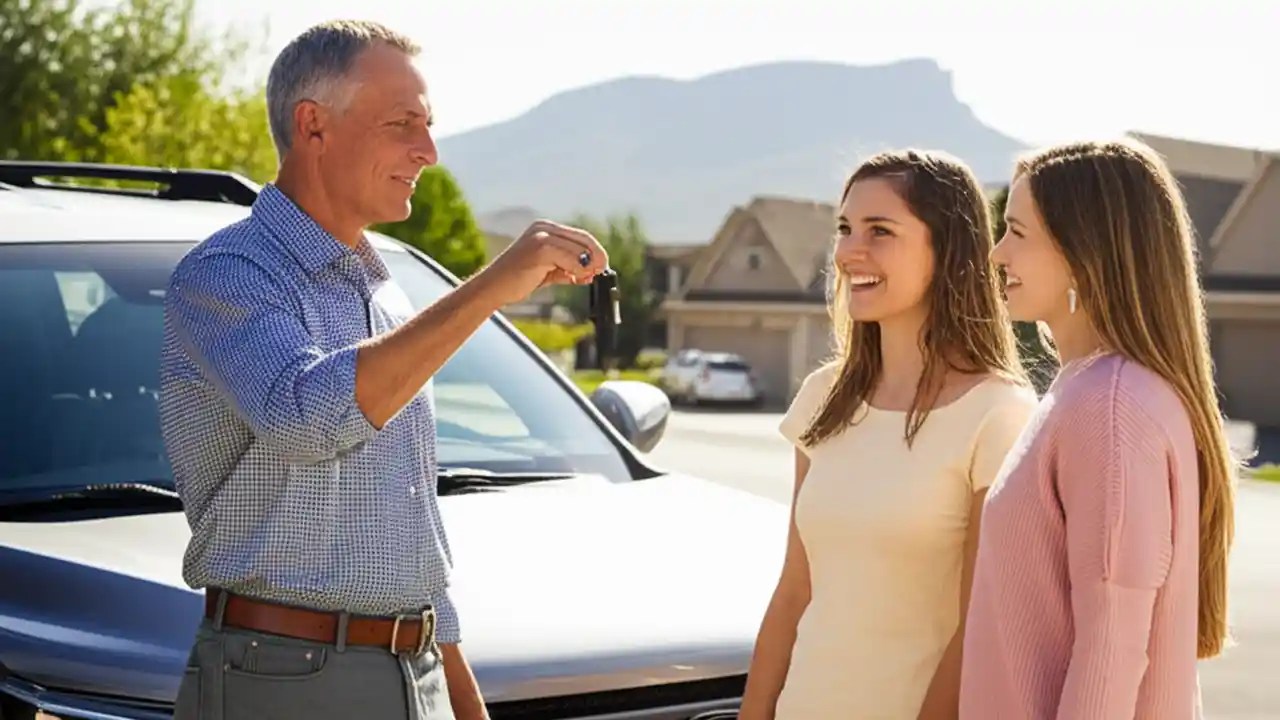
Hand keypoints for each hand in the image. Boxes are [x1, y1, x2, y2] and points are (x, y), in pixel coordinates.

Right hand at [480, 220, 607, 305]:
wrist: (493, 288)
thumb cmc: (517, 279)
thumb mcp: (548, 270)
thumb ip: (568, 268)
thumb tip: (592, 271)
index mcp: (545, 228)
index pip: (580, 235)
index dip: (595, 251)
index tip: (602, 267)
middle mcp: (543, 227)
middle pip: (583, 239)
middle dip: (596, 258)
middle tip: (600, 272)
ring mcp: (540, 236)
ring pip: (578, 250)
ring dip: (587, 267)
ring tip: (585, 279)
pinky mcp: (539, 249)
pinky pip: (569, 259)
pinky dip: (577, 271)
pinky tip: (574, 280)